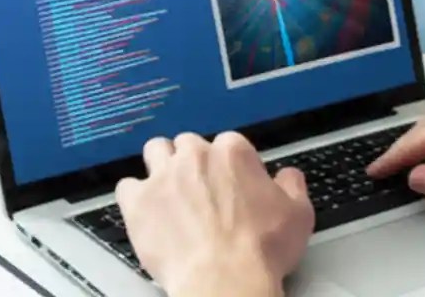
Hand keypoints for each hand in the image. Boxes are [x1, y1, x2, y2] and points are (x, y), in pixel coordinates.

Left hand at [116, 132, 314, 296]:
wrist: (225, 280)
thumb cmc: (259, 250)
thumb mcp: (298, 214)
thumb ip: (292, 186)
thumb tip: (289, 176)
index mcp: (233, 153)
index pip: (227, 143)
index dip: (229, 165)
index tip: (230, 183)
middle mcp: (195, 156)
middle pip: (188, 144)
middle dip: (192, 162)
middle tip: (199, 188)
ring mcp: (163, 177)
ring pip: (155, 151)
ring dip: (161, 165)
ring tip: (168, 188)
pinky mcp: (138, 201)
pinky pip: (126, 185)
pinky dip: (134, 195)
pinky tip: (145, 209)